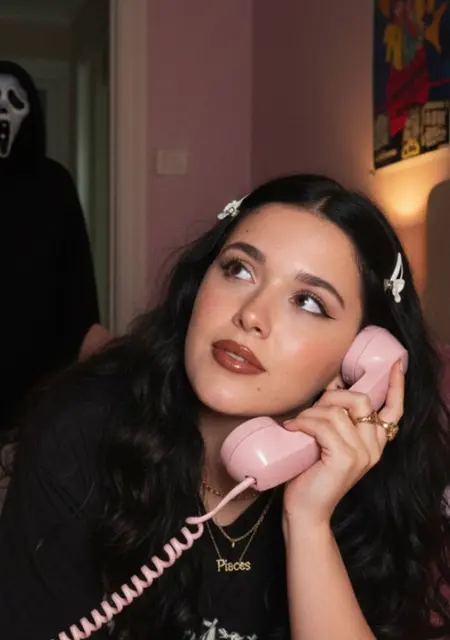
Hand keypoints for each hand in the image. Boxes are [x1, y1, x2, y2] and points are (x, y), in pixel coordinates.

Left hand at [282, 360, 403, 528]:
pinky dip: (304, 422)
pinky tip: (292, 429)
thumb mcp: (328, 441)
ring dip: (310, 413)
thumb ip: (337, 418)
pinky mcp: (346, 458)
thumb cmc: (311, 473)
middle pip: (360, 400)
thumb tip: (331, 385)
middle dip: (331, 397)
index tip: (395, 365)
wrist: (305, 510)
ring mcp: (362, 454)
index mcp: (374, 442)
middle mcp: (374, 447)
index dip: (396, 386)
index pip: (394, 410)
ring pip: (336, 412)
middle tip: (310, 411)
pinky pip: (323, 425)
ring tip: (296, 424)